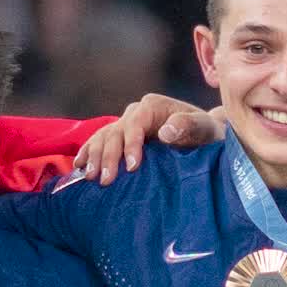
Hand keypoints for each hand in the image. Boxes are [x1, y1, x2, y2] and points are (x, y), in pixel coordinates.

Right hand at [72, 95, 227, 184]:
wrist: (207, 138)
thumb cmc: (208, 133)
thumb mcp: (205, 129)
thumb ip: (188, 126)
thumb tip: (164, 131)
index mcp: (153, 106)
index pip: (136, 124)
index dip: (131, 145)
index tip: (131, 167)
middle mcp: (135, 113)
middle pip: (115, 132)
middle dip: (109, 156)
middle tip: (106, 180)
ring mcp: (126, 125)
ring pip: (103, 138)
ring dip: (94, 157)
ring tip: (90, 177)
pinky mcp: (122, 138)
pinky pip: (100, 143)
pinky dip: (88, 154)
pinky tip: (78, 167)